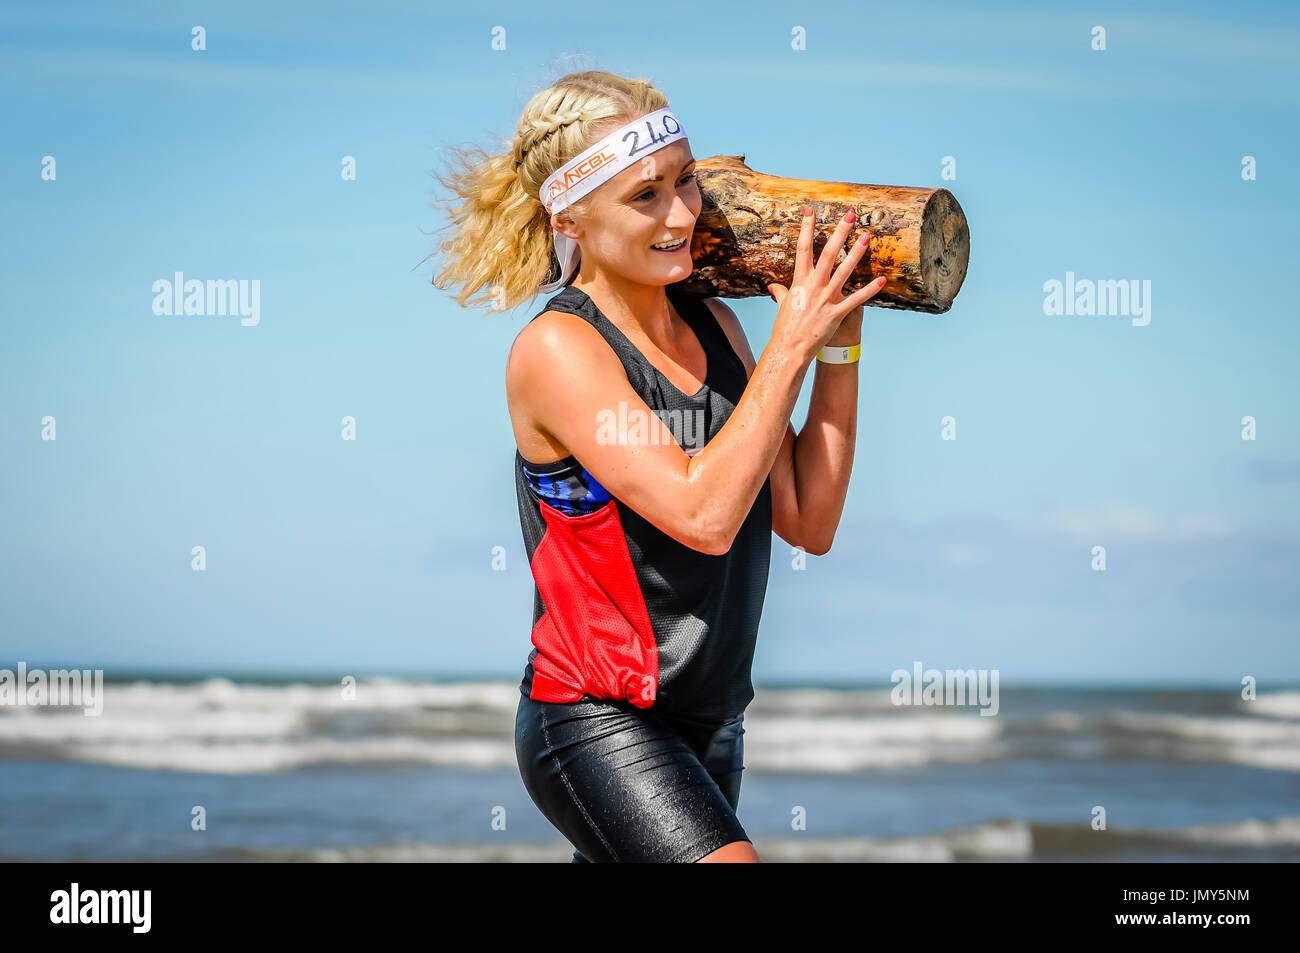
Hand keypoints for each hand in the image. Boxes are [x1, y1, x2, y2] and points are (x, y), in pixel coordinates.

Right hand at [768, 207, 884, 361]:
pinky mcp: (837, 314)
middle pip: (828, 254)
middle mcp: (814, 287)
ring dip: (856, 253)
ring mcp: (826, 300)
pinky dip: (870, 290)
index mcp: (799, 282)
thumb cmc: (785, 328)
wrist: (790, 349)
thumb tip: (773, 286)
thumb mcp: (782, 306)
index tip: (811, 211)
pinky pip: (856, 300)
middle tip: (849, 216)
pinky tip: (882, 280)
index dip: (807, 229)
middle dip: (839, 233)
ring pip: (844, 272)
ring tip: (867, 237)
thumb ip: (781, 292)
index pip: (803, 249)